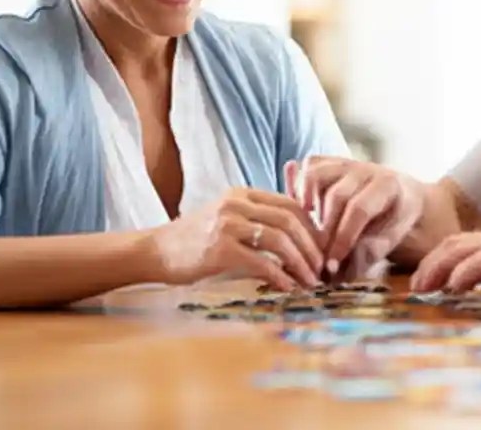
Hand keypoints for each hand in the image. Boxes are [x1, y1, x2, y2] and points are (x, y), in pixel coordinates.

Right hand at [147, 187, 323, 289]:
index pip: (290, 203)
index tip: (323, 248)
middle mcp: (236, 203)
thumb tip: (298, 239)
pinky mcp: (220, 249)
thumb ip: (257, 221)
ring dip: (301, 262)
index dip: (313, 226)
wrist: (156, 252)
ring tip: (311, 281)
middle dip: (312, 246)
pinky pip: (262, 262)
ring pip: (280, 239)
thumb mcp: (227, 219)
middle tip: (323, 268)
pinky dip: (281, 276)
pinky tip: (289, 288)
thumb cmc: (195, 240)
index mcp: (242, 193)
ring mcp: (227, 224)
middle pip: (290, 219)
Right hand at [286, 157, 426, 279]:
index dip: (343, 239)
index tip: (332, 264)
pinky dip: (300, 187)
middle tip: (320, 256)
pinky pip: (307, 167)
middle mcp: (365, 168)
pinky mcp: (329, 160)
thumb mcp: (391, 240)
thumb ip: (369, 253)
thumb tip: (339, 266)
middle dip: (325, 230)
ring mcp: (344, 162)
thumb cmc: (393, 222)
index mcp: (387, 185)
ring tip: (312, 230)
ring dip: (308, 206)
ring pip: (315, 176)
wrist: (399, 196)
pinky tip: (307, 211)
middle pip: (336, 196)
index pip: (359, 210)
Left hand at [410, 225, 480, 307]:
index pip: (461, 242)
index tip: (422, 280)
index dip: (436, 259)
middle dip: (429, 264)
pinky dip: (464, 274)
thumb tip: (473, 286)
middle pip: (454, 243)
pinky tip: (454, 288)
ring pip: (463, 249)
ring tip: (425, 289)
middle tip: (414, 288)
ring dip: (438, 270)